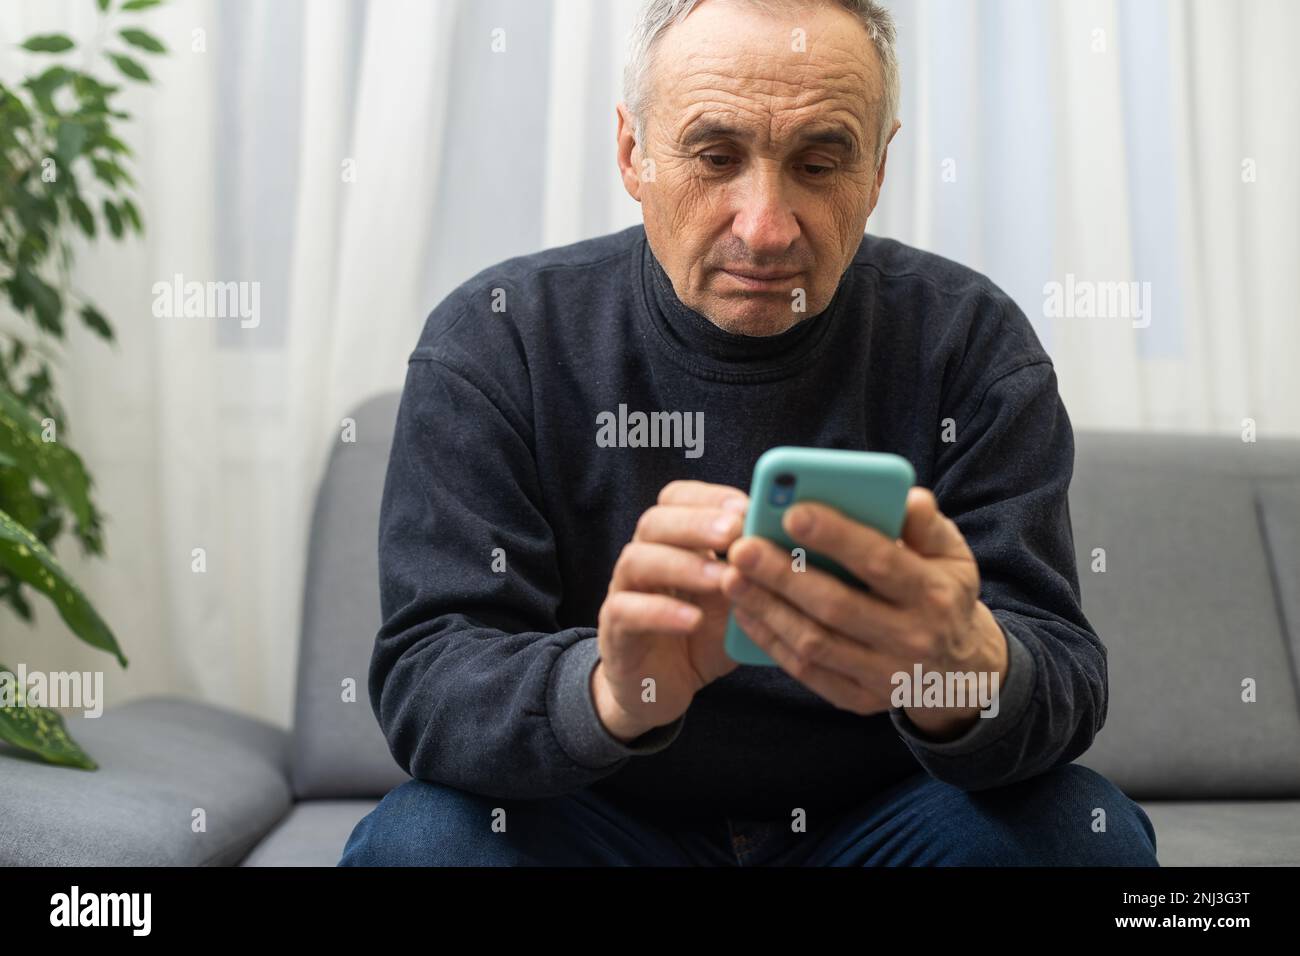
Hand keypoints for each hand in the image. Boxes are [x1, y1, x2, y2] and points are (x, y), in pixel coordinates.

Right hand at [593, 480, 748, 741]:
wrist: (665, 687)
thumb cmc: (705, 636)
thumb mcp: (738, 601)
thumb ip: (755, 574)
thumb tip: (795, 545)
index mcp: (672, 541)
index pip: (677, 499)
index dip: (709, 497)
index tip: (746, 506)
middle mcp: (643, 557)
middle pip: (655, 522)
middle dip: (697, 523)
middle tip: (735, 532)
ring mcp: (624, 592)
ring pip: (637, 561)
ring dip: (684, 565)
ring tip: (722, 579)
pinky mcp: (615, 630)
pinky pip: (627, 611)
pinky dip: (661, 613)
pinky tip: (693, 620)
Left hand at [720, 487, 1007, 740]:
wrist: (960, 672)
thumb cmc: (942, 594)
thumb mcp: (951, 555)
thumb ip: (927, 524)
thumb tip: (907, 497)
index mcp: (933, 593)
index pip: (880, 561)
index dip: (836, 537)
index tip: (793, 511)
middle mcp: (911, 638)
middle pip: (837, 606)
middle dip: (784, 575)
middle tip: (741, 548)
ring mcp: (884, 675)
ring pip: (815, 643)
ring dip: (767, 610)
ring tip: (731, 577)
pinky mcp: (859, 700)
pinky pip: (807, 672)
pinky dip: (772, 642)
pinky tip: (745, 613)